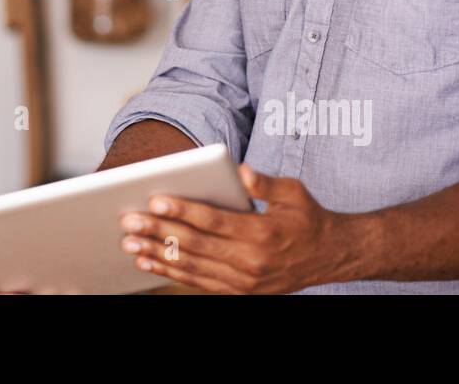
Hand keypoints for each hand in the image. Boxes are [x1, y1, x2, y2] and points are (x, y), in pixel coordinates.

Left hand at [118, 163, 363, 293]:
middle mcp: (251, 262)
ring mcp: (244, 281)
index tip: (154, 201)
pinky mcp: (240, 291)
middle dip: (159, 233)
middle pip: (196, 245)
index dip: (182, 211)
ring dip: (158, 256)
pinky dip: (172, 273)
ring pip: (192, 268)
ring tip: (129, 245)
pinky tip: (149, 263)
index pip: (214, 221)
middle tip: (129, 222)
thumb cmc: (308, 217)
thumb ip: (263, 182)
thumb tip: (239, 168)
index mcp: (262, 233)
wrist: (329, 256)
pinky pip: (199, 283)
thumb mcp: (293, 191)